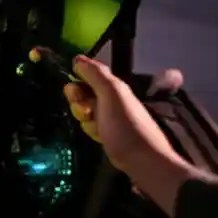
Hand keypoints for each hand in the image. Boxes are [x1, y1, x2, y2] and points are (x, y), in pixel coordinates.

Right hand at [64, 55, 200, 215]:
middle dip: (79, 103)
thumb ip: (95, 74)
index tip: (74, 93)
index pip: (87, 76)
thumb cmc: (126, 124)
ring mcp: (111, 117)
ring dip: (85, 119)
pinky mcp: (109, 133)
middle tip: (87, 112)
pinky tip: (99, 137)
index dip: (76, 83)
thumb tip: (77, 58)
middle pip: (83, 94)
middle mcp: (113, 98)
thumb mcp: (111, 93)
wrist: (142, 159)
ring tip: (97, 128)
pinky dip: (92, 130)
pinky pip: (91, 126)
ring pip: (85, 111)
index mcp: (115, 86)